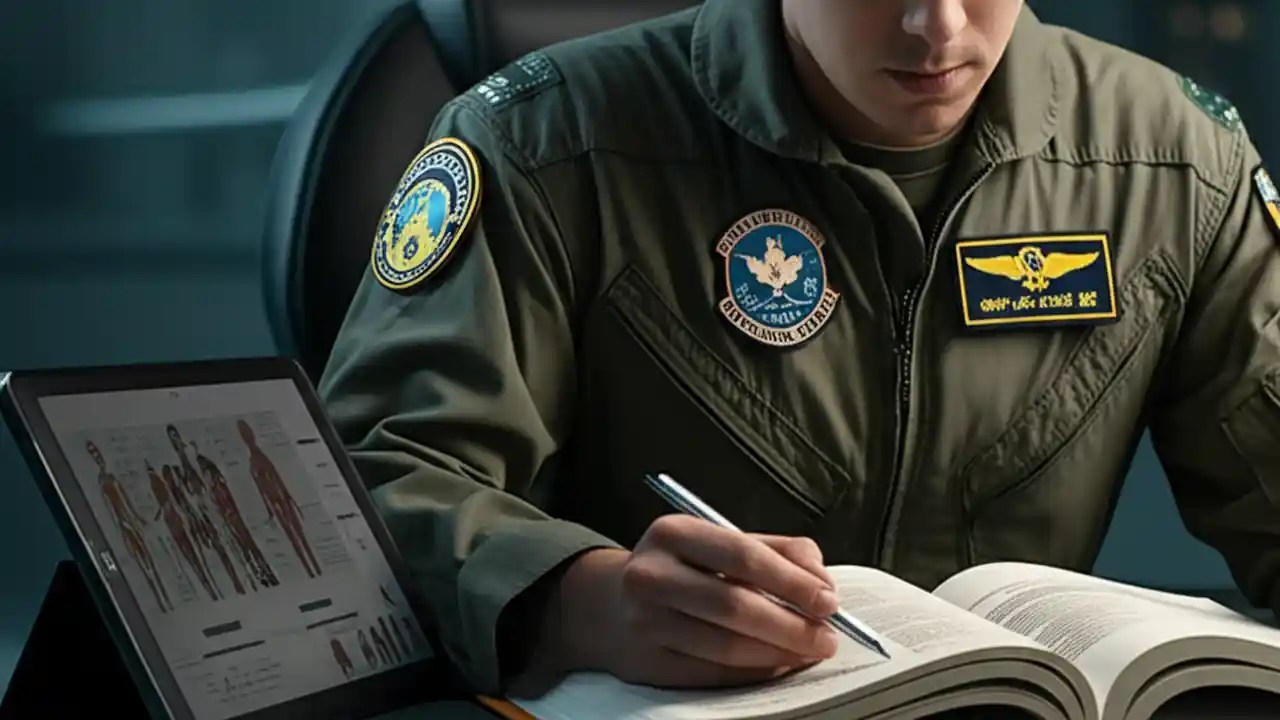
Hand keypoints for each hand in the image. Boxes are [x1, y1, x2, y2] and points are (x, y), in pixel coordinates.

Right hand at [532, 515, 841, 688]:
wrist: (608, 605)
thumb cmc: (682, 569)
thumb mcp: (718, 541)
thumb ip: (777, 551)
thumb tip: (822, 584)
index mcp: (673, 532)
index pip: (743, 556)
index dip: (792, 581)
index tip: (830, 601)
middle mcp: (651, 575)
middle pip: (735, 606)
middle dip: (792, 626)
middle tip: (827, 638)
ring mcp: (644, 622)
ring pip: (726, 647)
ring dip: (779, 654)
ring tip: (808, 652)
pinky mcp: (646, 663)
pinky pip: (713, 674)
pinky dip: (754, 673)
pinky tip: (776, 665)